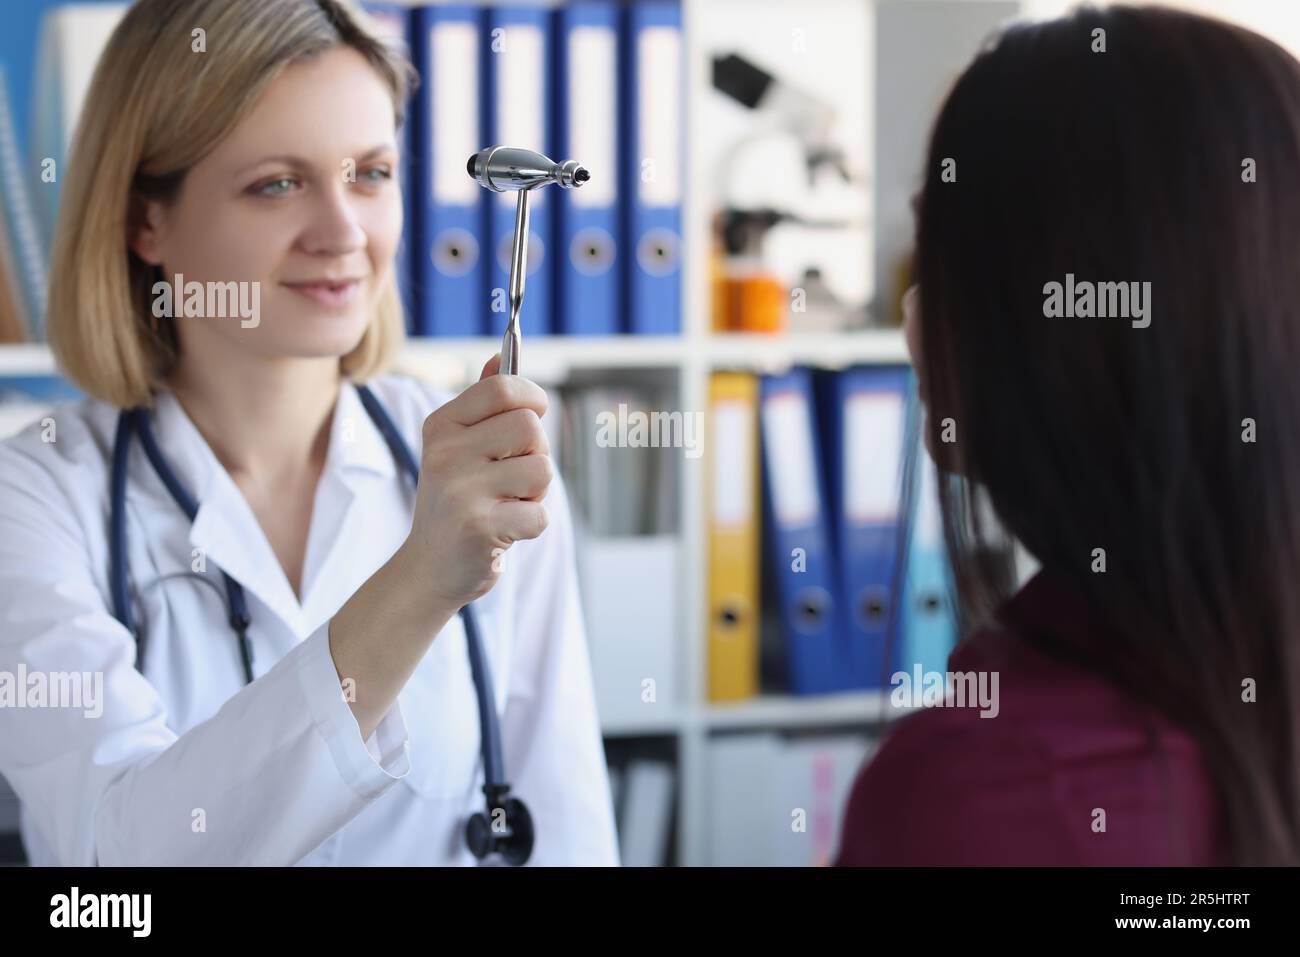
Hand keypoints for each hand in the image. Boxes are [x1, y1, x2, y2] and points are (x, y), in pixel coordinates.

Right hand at [403, 354, 552, 608]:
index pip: (501, 388)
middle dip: (537, 451)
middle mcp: (446, 453)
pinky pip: (539, 515)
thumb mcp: (458, 446)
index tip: (535, 413)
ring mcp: (461, 490)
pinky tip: (505, 530)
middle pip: (530, 427)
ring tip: (508, 503)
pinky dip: (532, 525)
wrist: (430, 567)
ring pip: (541, 470)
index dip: (532, 397)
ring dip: (536, 492)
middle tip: (515, 475)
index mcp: (442, 426)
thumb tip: (501, 355)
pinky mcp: (479, 527)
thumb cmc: (456, 500)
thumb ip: (482, 403)